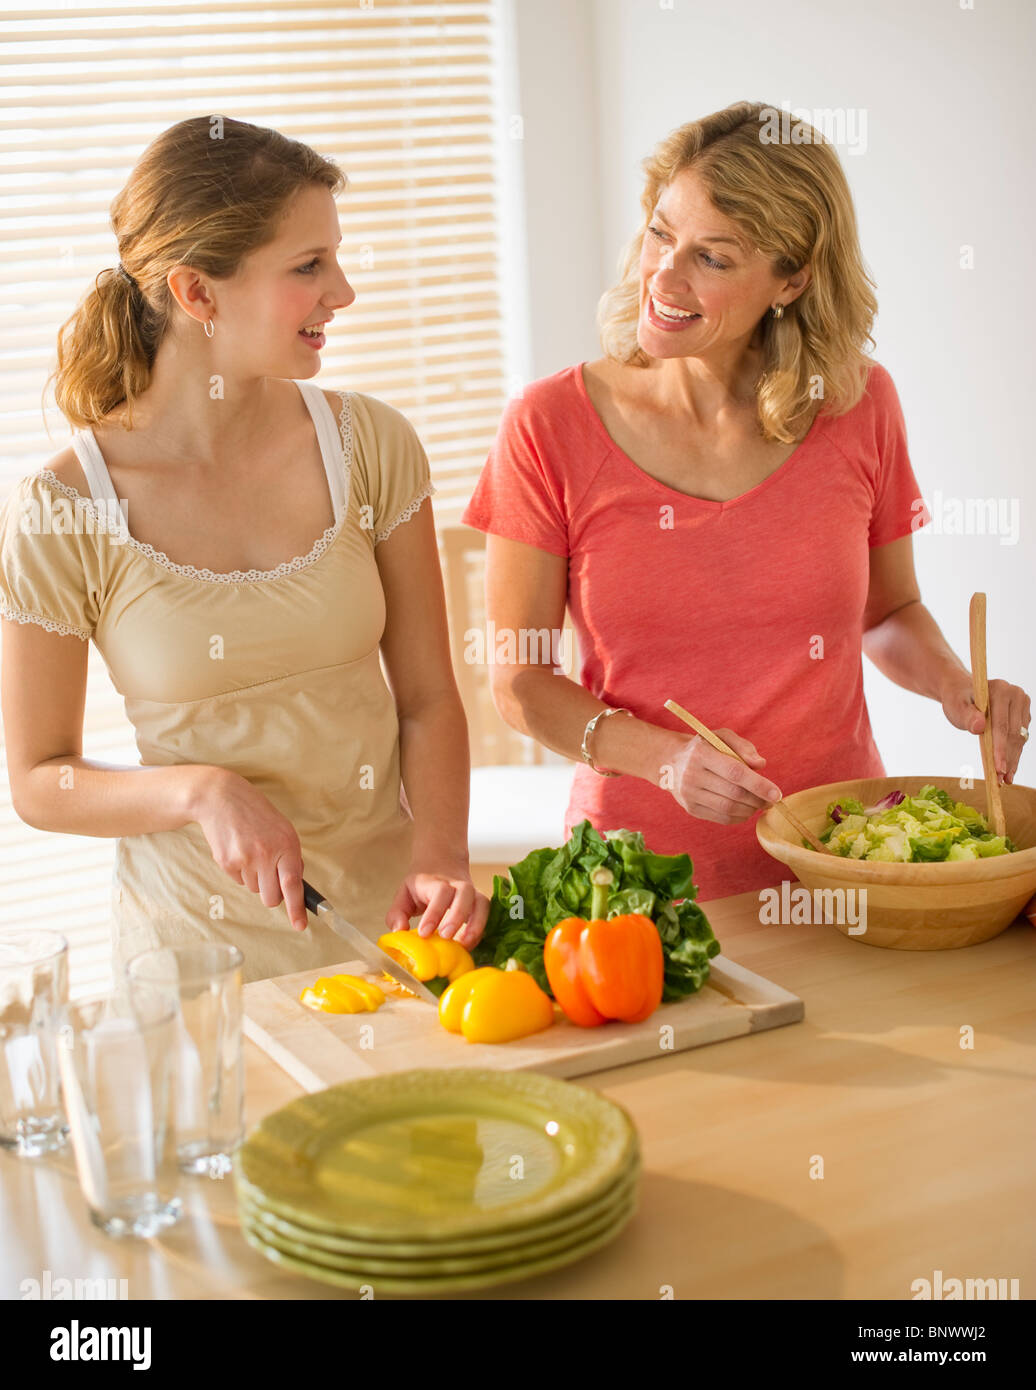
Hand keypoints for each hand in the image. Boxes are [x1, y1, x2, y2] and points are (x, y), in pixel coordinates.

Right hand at [187, 767, 307, 930]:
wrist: (222, 798)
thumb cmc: (257, 815)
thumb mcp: (284, 830)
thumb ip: (291, 857)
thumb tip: (295, 887)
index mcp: (286, 845)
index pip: (293, 884)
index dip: (297, 908)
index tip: (300, 926)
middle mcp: (266, 854)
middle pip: (271, 898)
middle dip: (273, 894)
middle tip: (269, 874)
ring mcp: (244, 859)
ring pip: (255, 890)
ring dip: (256, 878)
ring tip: (252, 852)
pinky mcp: (226, 862)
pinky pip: (239, 882)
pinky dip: (241, 872)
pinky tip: (239, 851)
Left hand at [384, 861, 489, 948]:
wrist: (442, 862)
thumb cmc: (422, 885)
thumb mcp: (404, 894)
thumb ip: (397, 914)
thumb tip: (399, 931)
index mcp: (435, 882)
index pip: (439, 892)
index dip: (434, 912)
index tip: (424, 933)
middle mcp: (457, 884)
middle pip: (464, 893)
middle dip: (456, 916)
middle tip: (446, 936)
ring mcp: (471, 892)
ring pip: (481, 902)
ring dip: (475, 924)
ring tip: (464, 944)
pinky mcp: (480, 902)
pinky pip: (486, 913)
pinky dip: (481, 929)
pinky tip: (470, 944)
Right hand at [664, 728, 782, 824]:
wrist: (670, 762)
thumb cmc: (704, 747)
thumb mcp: (720, 736)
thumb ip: (743, 746)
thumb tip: (761, 764)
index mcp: (700, 754)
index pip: (734, 772)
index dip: (758, 784)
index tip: (776, 793)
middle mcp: (691, 775)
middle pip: (734, 793)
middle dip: (758, 799)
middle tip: (771, 800)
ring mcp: (689, 794)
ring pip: (728, 808)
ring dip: (750, 809)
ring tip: (759, 804)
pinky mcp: (690, 809)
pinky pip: (721, 818)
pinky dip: (739, 816)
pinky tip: (746, 809)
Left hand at [941, 675, 1031, 783]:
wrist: (962, 692)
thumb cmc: (958, 700)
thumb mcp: (956, 707)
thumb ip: (966, 716)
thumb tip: (979, 726)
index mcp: (1000, 690)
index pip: (1002, 725)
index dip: (1000, 749)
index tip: (998, 769)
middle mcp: (1016, 695)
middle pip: (1013, 734)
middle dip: (1006, 759)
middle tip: (1001, 779)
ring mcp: (1022, 705)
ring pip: (1019, 738)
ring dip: (1012, 760)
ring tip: (1005, 779)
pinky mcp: (1023, 715)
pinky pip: (1020, 738)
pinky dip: (1013, 754)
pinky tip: (1008, 768)